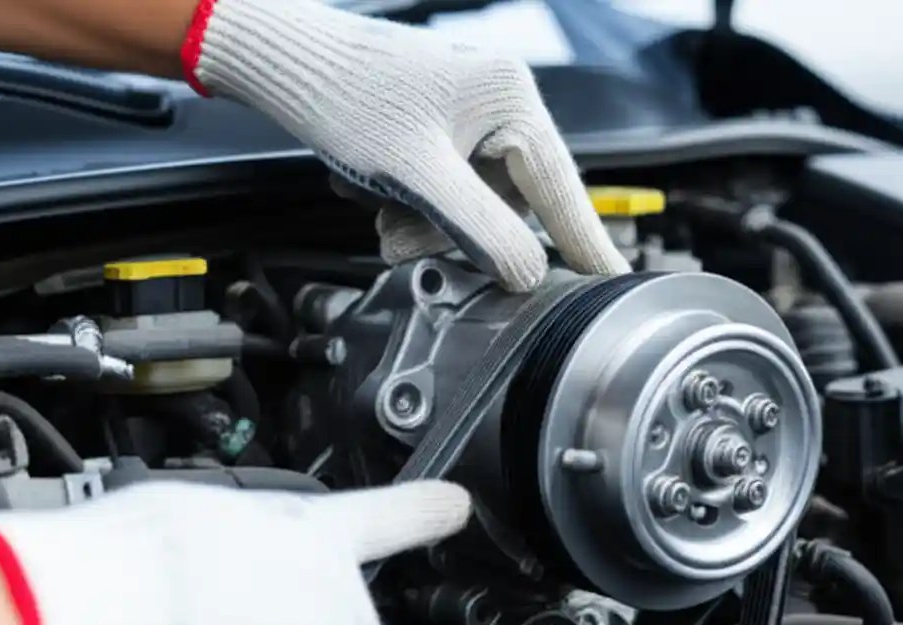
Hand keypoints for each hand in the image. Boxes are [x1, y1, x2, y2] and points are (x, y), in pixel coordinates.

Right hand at [0, 480, 470, 624]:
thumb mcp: (194, 519)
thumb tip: (238, 564)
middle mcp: (331, 577)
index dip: (421, 511)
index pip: (384, 513)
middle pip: (355, 624)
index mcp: (300, 526)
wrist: (90, 605)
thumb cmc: (122, 558)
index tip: (452, 507)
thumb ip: (243, 544)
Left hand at [182, 0, 629, 291]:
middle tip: (404, 237)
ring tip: (381, 208)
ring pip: (471, 202)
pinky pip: (445, 186)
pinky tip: (376, 189)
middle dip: (456, 232)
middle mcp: (501, 101)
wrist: (288, 63)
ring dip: (426, 222)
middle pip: (508, 203)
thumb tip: (528, 272)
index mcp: (512, 100)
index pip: (563, 189)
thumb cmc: (347, 100)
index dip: (587, 242)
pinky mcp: (439, 125)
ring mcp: (469, 113)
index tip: (614, 283)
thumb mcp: (418, 175)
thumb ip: (481, 228)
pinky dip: (413, 202)